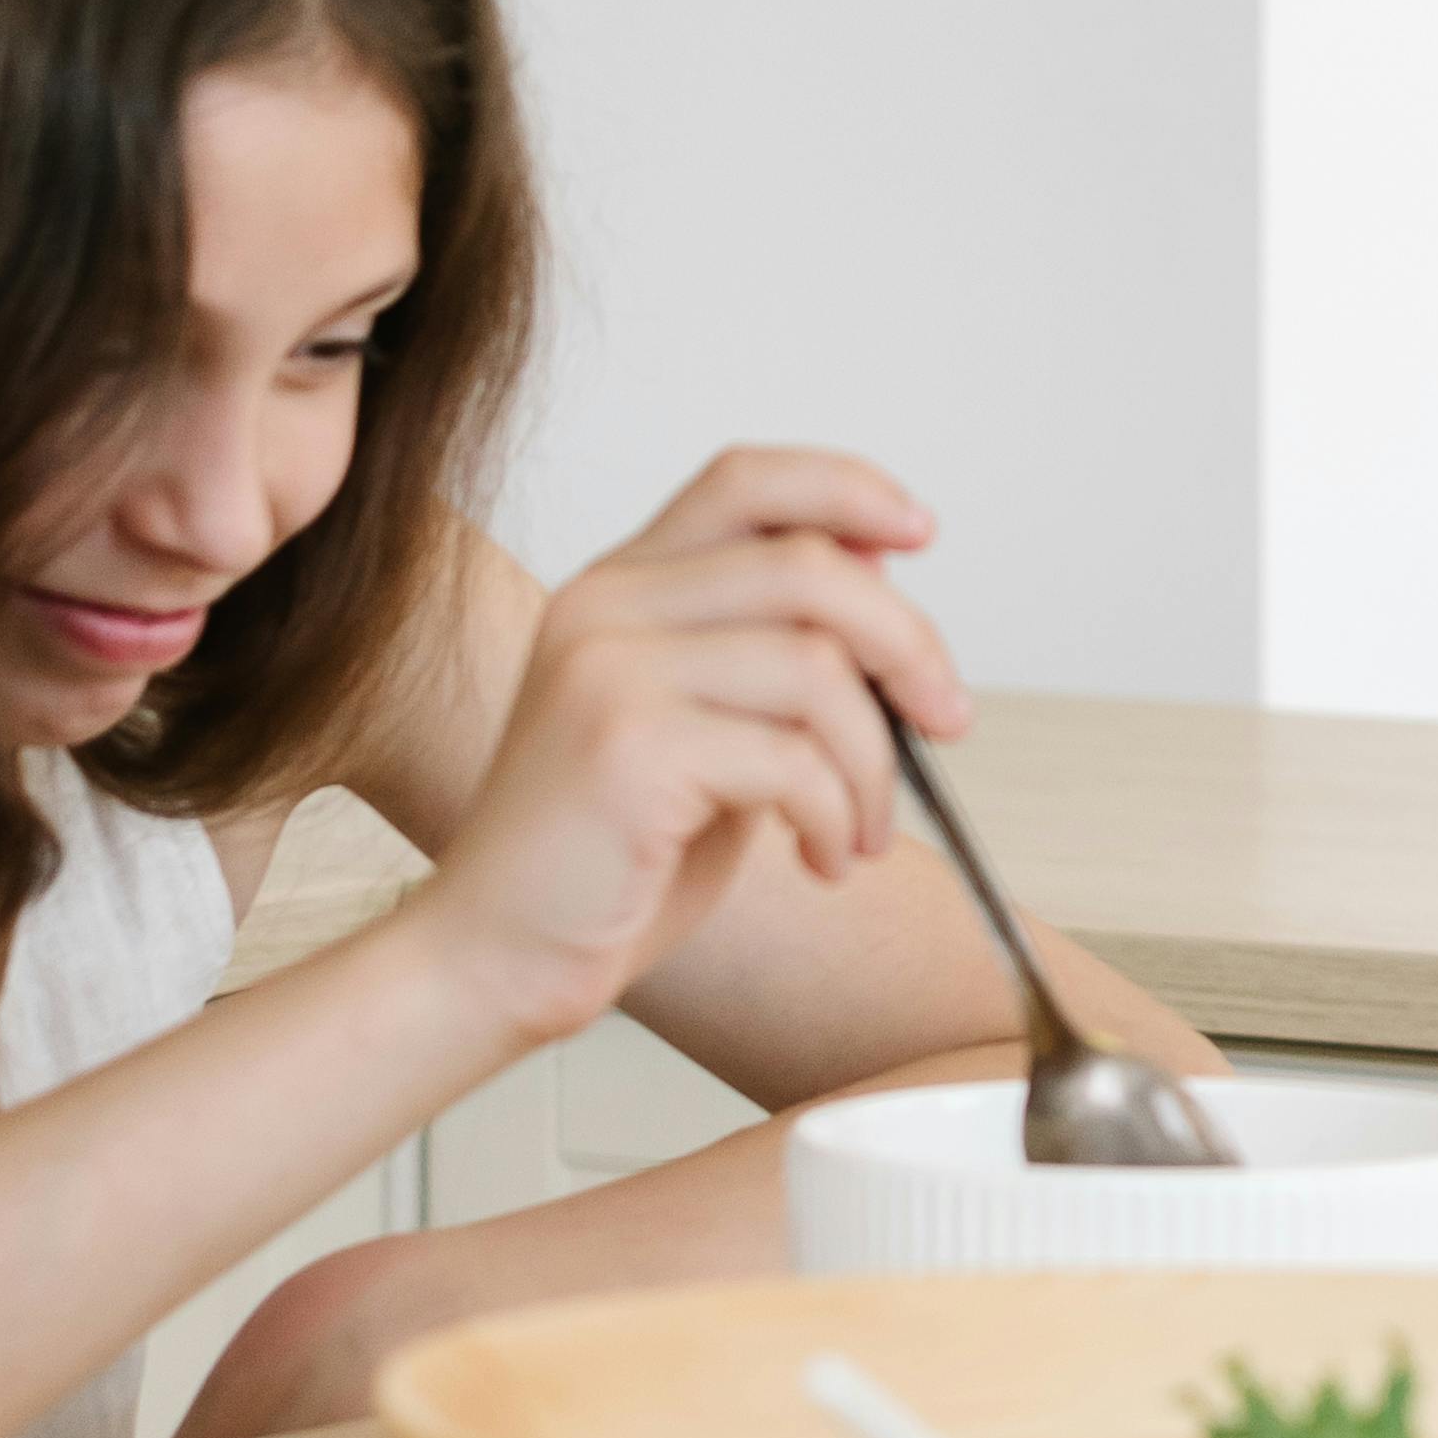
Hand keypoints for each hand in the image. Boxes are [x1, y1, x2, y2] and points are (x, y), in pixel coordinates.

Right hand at [410, 450, 959, 1042]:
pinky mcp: (627, 748)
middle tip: (945, 720)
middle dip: (908, 644)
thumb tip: (884, 574)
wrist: (492, 959)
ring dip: (875, 762)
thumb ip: (770, 655)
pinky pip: (792, 759)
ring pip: (817, 667)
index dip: (848, 490)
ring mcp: (609, 670)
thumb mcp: (702, 732)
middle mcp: (605, 605)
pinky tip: (821, 861)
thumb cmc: (608, 860)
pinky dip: (836, 816)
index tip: (920, 534)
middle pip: (809, 565)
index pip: (747, 479)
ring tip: (861, 831)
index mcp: (618, 586)